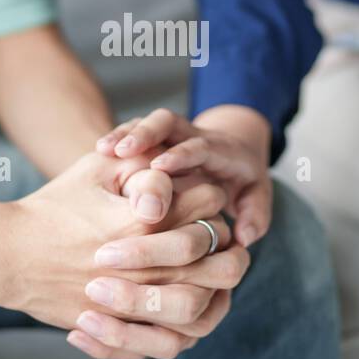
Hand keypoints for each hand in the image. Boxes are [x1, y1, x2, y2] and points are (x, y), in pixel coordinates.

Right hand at [0, 152, 244, 358]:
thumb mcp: (97, 168)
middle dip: (225, 242)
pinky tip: (184, 302)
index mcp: (144, 220)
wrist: (9, 255)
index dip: (209, 193)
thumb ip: (144, 161)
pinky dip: (185, 327)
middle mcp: (145, 267)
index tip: (199, 193)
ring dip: (212, 288)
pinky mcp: (120, 328)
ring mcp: (133, 303)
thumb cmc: (54, 206)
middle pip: (222, 260)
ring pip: (202, 306)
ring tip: (204, 272)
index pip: (210, 203)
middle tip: (213, 234)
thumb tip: (180, 164)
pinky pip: (170, 341)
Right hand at [96, 106, 273, 246]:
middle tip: (123, 150)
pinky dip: (120, 137)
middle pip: (170, 121)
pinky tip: (101, 150)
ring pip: (148, 123)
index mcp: (221, 149)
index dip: (182, 155)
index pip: (200, 146)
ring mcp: (174, 135)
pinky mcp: (156, 139)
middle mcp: (195, 135)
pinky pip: (136, 131)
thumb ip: (256, 213)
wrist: (236, 152)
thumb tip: (245, 236)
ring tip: (104, 150)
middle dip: (147, 132)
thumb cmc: (244, 180)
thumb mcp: (257, 194)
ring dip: (127, 134)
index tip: (159, 166)